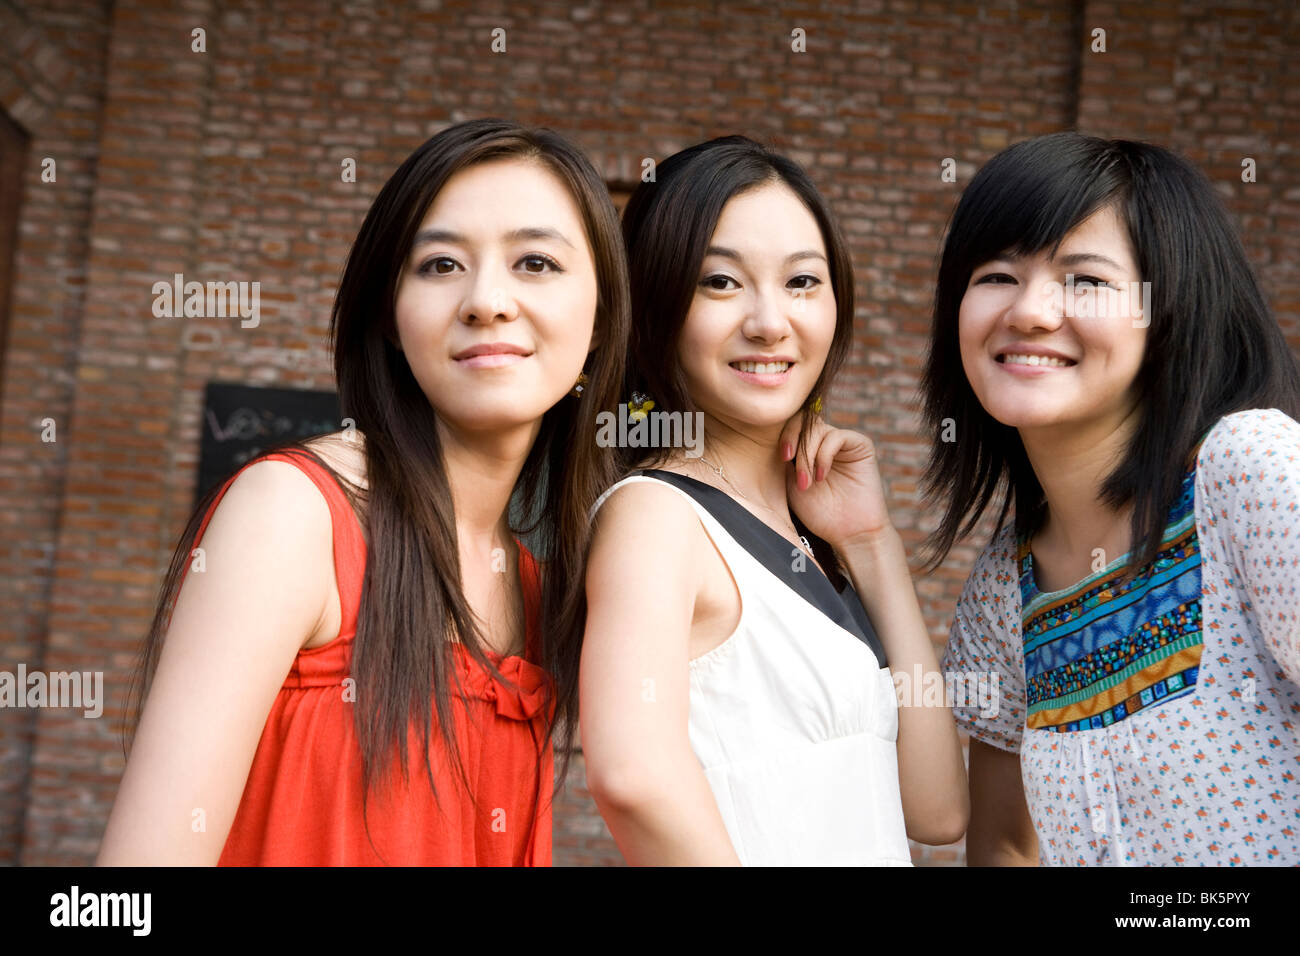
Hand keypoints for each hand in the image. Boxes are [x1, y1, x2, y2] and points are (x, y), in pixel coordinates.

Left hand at [778, 411, 894, 549]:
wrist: (849, 532)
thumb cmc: (818, 512)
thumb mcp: (791, 484)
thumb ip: (784, 459)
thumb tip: (771, 435)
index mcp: (806, 448)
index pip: (790, 426)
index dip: (783, 435)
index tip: (782, 457)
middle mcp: (823, 441)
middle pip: (802, 420)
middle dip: (793, 441)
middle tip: (789, 462)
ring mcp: (842, 442)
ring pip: (817, 429)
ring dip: (807, 455)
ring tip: (808, 482)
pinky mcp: (860, 445)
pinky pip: (836, 437)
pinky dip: (824, 455)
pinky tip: (822, 476)